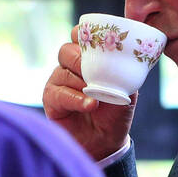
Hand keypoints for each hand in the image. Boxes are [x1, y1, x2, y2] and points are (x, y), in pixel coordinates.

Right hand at [42, 25, 137, 160]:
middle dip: (82, 59)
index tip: (97, 41)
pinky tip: (90, 105)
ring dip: (81, 82)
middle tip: (97, 71)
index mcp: (87, 59)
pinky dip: (76, 99)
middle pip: (66, 51)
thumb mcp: (127, 92)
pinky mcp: (50, 100)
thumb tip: (126, 60)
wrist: (105, 142)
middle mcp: (69, 67)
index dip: (84, 34)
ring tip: (97, 96)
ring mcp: (58, 82)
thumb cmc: (114, 113)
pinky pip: (58, 94)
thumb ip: (125, 75)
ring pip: (62, 72)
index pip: (79, 37)